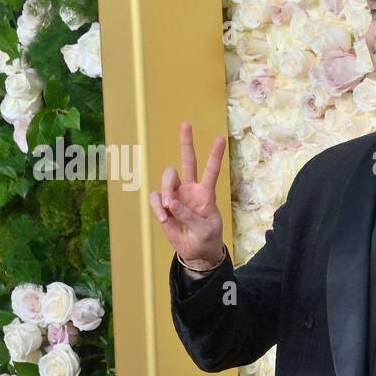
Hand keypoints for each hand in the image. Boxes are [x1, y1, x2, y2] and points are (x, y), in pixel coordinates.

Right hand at [148, 121, 225, 265]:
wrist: (196, 252)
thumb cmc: (206, 238)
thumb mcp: (204, 230)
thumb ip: (190, 216)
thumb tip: (171, 203)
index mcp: (206, 194)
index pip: (211, 171)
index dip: (215, 155)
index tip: (220, 138)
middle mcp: (191, 190)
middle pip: (188, 162)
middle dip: (186, 143)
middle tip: (186, 124)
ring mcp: (176, 195)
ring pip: (167, 178)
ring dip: (165, 191)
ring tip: (168, 210)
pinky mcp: (163, 205)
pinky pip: (154, 197)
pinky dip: (156, 206)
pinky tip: (164, 219)